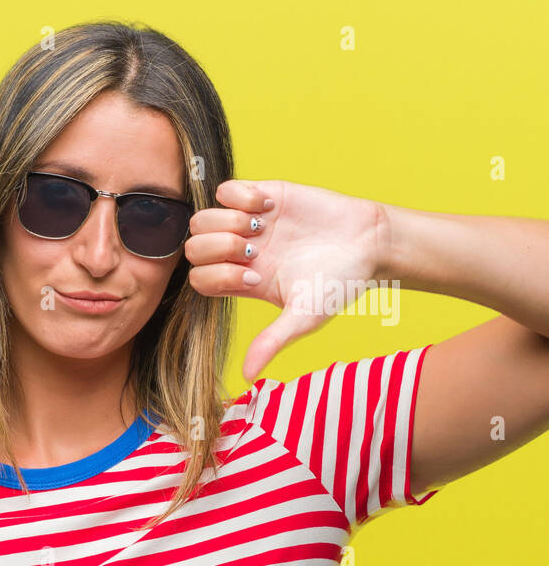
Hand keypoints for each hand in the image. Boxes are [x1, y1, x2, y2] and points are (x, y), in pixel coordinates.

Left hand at [184, 179, 386, 381]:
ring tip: (261, 225)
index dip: (217, 277)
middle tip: (254, 250)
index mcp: (241, 281)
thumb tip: (246, 376)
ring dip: (226, 221)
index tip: (254, 276)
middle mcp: (237, 253)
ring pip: (202, 218)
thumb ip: (273, 341)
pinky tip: (268, 206)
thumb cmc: (339, 284)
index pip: (200, 279)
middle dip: (217, 248)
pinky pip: (226, 189)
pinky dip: (240, 196)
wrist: (371, 243)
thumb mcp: (305, 317)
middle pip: (192, 248)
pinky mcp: (262, 195)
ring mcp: (247, 223)